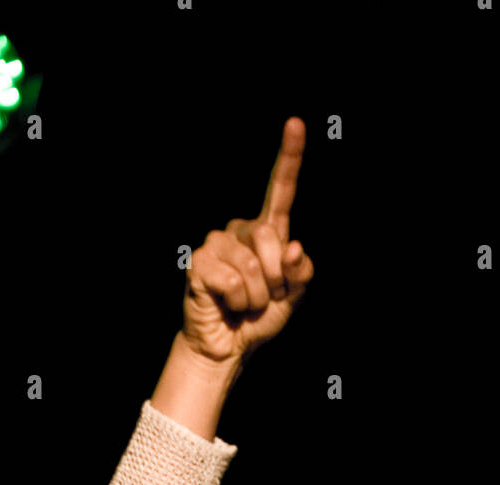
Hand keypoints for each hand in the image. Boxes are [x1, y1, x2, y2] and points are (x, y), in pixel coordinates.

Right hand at [180, 116, 314, 364]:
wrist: (228, 347)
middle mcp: (239, 230)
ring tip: (245, 304)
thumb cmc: (260, 318)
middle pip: (271, 238)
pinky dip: (238, 301)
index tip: (296, 123)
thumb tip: (293, 247)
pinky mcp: (198, 262)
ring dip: (258, 297)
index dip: (289, 158)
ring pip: (253, 265)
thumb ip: (301, 271)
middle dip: (277, 279)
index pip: (280, 192)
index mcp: (266, 232)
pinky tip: (227, 304)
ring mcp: (215, 244)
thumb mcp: (293, 296)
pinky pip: (232, 280)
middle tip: (265, 297)